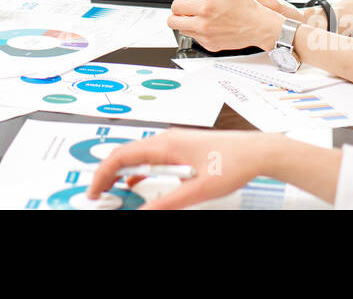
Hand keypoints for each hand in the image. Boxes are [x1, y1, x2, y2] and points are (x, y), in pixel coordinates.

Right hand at [87, 129, 280, 209]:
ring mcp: (174, 142)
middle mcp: (167, 139)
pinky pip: (152, 158)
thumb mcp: (198, 189)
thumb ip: (167, 203)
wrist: (258, 151)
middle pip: (125, 155)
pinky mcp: (182, 148)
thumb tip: (144, 213)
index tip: (94, 192)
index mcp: (166, 144)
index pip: (121, 156)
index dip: (102, 174)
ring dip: (123, 175)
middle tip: (100, 196)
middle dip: (108, 176)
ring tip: (116, 194)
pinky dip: (140, 173)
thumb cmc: (234, 162)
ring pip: (138, 156)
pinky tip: (140, 186)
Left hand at [168, 0, 284, 51]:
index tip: (183, 1)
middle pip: (172, 22)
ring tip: (203, 17)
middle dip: (177, 15)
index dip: (177, 2)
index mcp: (205, 8)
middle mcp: (203, 25)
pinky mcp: (211, 46)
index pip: (175, 7)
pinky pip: (196, 38)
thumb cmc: (246, 8)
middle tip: (187, 10)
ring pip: (183, 31)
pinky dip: (199, 32)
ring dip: (188, 23)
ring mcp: (206, 38)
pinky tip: (211, 26)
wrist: (260, 27)